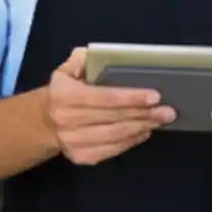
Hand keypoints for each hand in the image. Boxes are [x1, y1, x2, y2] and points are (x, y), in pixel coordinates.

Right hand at [44, 47, 176, 165]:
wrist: (43, 122)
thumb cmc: (62, 91)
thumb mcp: (66, 70)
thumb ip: (83, 59)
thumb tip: (101, 54)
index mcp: (64, 96)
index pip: (104, 97)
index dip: (131, 97)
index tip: (154, 96)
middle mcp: (67, 120)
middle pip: (114, 118)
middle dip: (144, 114)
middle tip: (168, 111)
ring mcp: (73, 142)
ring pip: (115, 136)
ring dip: (141, 128)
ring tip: (160, 120)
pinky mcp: (81, 157)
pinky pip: (112, 150)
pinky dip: (131, 141)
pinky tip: (144, 131)